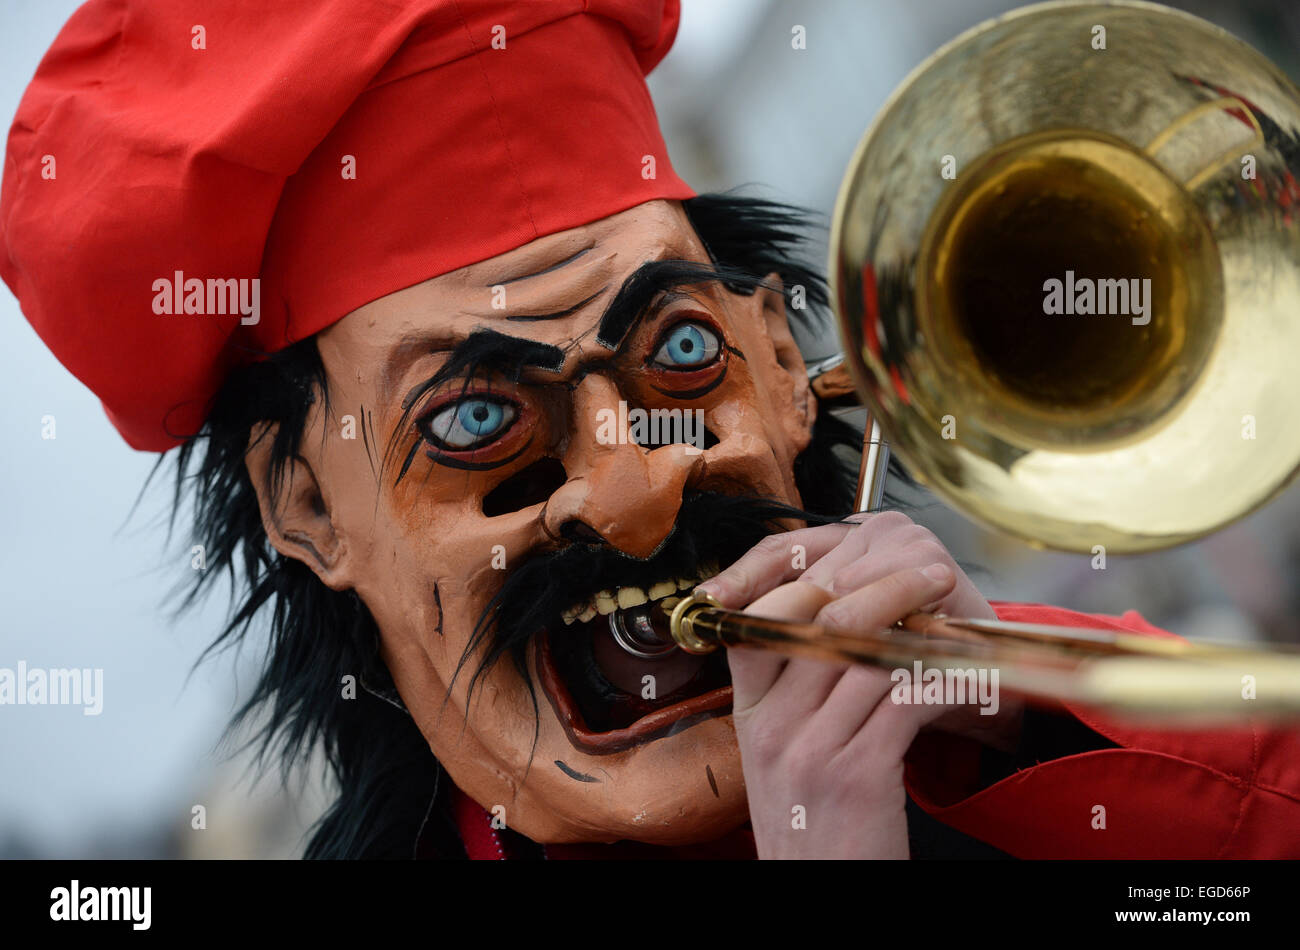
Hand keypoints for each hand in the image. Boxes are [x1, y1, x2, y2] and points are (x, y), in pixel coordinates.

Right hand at [696, 511, 1011, 857]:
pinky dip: (943, 679)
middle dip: (886, 586)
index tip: (863, 570)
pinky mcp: (856, 775)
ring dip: (925, 628)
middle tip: (930, 576)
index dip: (816, 582)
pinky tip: (964, 679)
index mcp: (749, 714)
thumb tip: (839, 628)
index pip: (764, 618)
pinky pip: (906, 698)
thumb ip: (795, 697)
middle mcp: (771, 725)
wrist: (817, 898)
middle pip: (822, 619)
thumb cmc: (812, 827)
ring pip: (869, 651)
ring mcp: (809, 748)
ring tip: (957, 622)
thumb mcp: (780, 758)